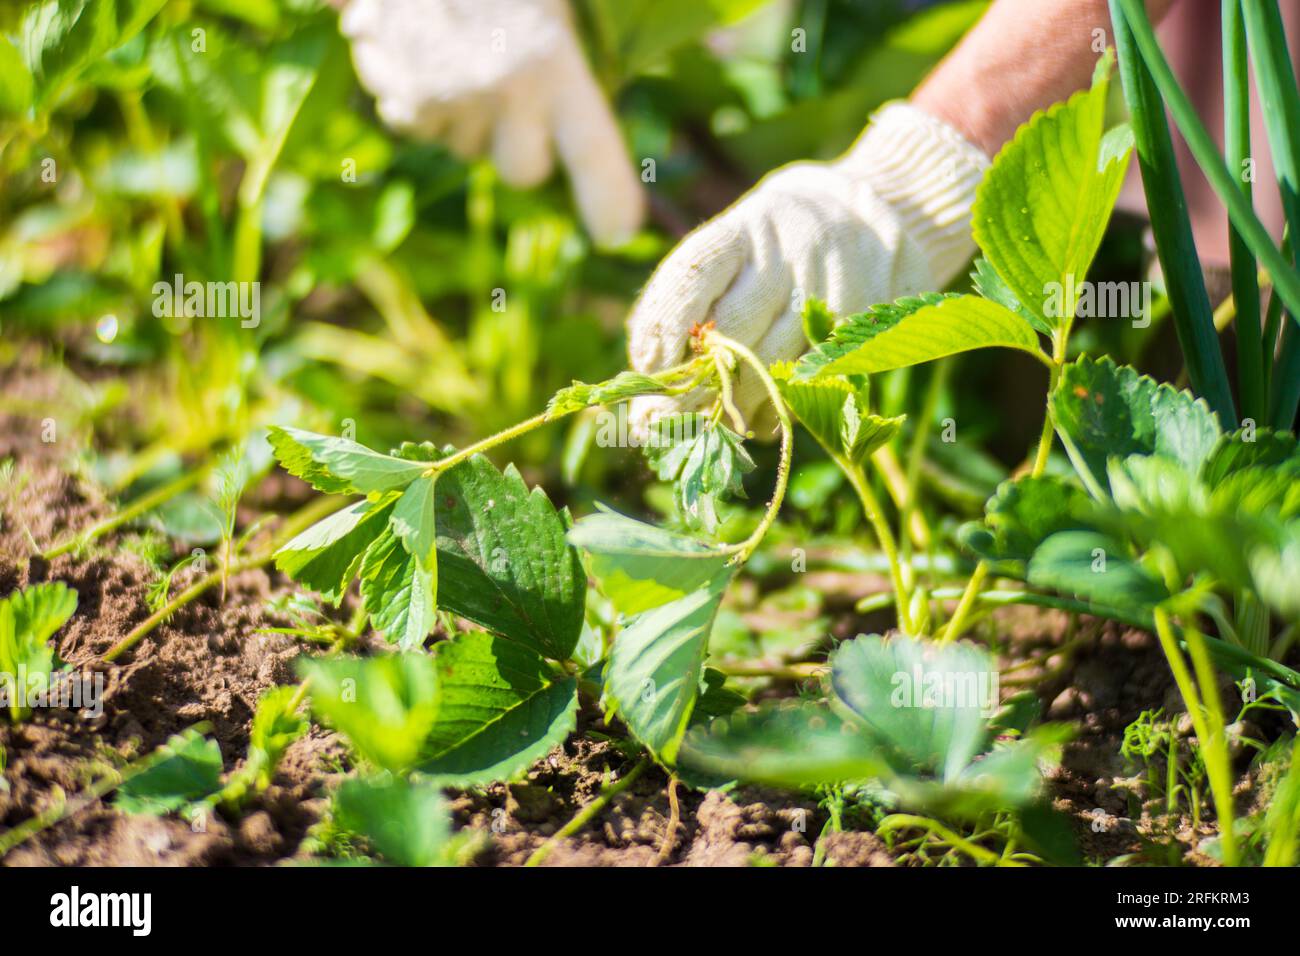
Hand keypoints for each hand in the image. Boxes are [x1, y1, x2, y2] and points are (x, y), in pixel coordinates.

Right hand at [339, 0, 642, 245]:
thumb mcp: (549, 9)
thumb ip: (568, 71)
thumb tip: (581, 133)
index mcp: (553, 63)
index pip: (593, 150)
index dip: (608, 198)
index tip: (616, 233)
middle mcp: (504, 92)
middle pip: (525, 172)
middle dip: (520, 148)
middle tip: (514, 90)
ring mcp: (450, 102)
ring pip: (468, 148)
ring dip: (467, 115)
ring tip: (460, 46)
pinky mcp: (403, 102)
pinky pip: (423, 127)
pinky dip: (421, 98)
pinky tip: (424, 47)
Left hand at [626, 103, 988, 430]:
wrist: (876, 210)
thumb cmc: (775, 245)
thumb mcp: (734, 247)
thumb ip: (688, 300)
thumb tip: (645, 373)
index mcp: (744, 229)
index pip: (695, 271)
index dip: (665, 322)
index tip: (647, 365)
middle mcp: (788, 253)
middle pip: (732, 330)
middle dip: (690, 386)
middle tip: (660, 421)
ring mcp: (830, 288)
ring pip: (772, 365)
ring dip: (730, 408)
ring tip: (702, 428)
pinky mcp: (861, 322)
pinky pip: (811, 382)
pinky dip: (776, 412)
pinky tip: (755, 422)